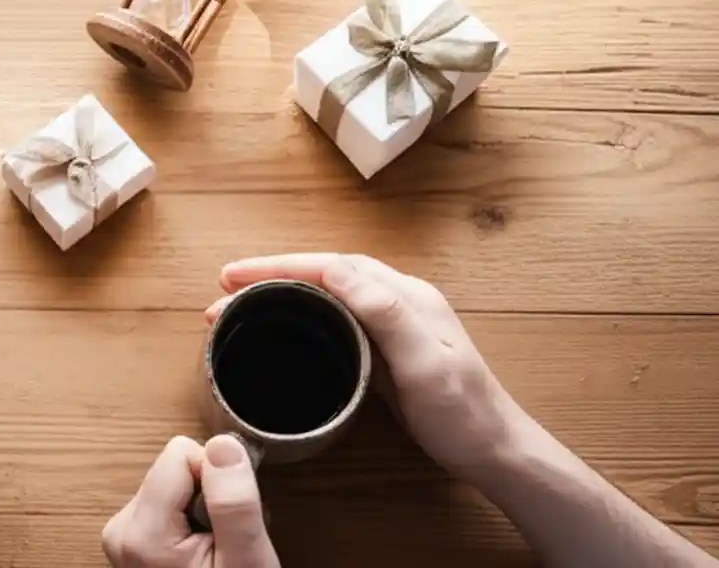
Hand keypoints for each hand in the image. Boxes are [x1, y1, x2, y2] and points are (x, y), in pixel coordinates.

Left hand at [102, 434, 279, 567]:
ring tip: (213, 551)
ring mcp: (123, 536)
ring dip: (201, 511)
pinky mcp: (131, 539)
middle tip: (223, 541)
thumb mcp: (246, 561)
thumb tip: (223, 446)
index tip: (229, 517)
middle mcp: (121, 530)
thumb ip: (233, 504)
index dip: (217, 477)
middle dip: (208, 496)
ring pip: (173, 483)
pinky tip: (200, 552)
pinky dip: (190, 521)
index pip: (180, 454)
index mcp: (140, 534)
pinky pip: (167, 503)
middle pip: (174, 468)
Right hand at [207, 253, 530, 478]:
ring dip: (280, 295)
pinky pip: (333, 321)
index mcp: (404, 294)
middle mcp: (397, 300)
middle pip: (323, 274)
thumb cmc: (463, 412)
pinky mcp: (385, 350)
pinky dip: (298, 317)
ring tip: (237, 308)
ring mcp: (391, 325)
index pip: (331, 266)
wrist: (496, 451)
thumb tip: (337, 269)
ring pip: (325, 296)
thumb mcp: (423, 362)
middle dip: (270, 276)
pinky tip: (280, 330)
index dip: (278, 266)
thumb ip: (384, 311)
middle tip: (222, 291)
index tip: (233, 276)